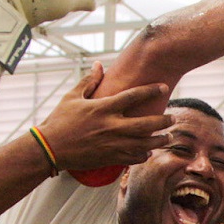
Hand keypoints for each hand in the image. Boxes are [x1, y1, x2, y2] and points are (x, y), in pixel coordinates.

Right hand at [33, 63, 171, 171]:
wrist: (50, 148)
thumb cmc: (59, 121)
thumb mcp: (72, 97)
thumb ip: (89, 81)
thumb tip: (99, 65)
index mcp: (103, 108)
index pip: (133, 96)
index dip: (151, 90)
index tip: (163, 87)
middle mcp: (112, 126)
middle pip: (147, 123)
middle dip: (163, 121)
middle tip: (173, 118)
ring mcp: (113, 144)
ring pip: (145, 143)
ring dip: (159, 140)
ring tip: (168, 136)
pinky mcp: (111, 158)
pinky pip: (134, 158)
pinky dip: (144, 154)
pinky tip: (148, 151)